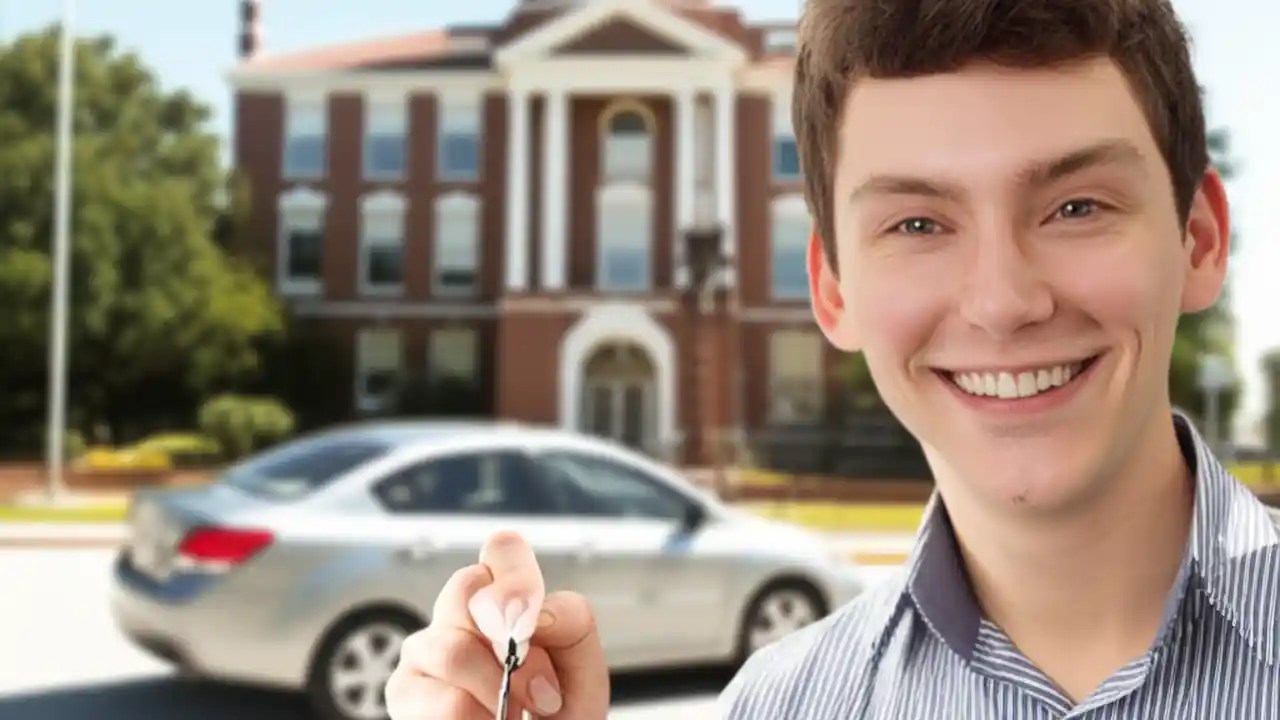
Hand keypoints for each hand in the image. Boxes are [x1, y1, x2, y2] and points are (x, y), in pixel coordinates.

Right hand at [386, 531, 610, 718]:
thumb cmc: (552, 717)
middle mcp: (459, 615)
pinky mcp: (404, 690)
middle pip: (469, 588)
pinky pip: (447, 701)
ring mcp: (426, 648)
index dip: (517, 574)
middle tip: (541, 693)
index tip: (534, 621)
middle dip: (513, 648)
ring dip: (498, 695)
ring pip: (455, 651)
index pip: (502, 549)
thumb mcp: (581, 673)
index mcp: (504, 599)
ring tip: (515, 717)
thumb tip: (541, 613)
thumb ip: (573, 628)